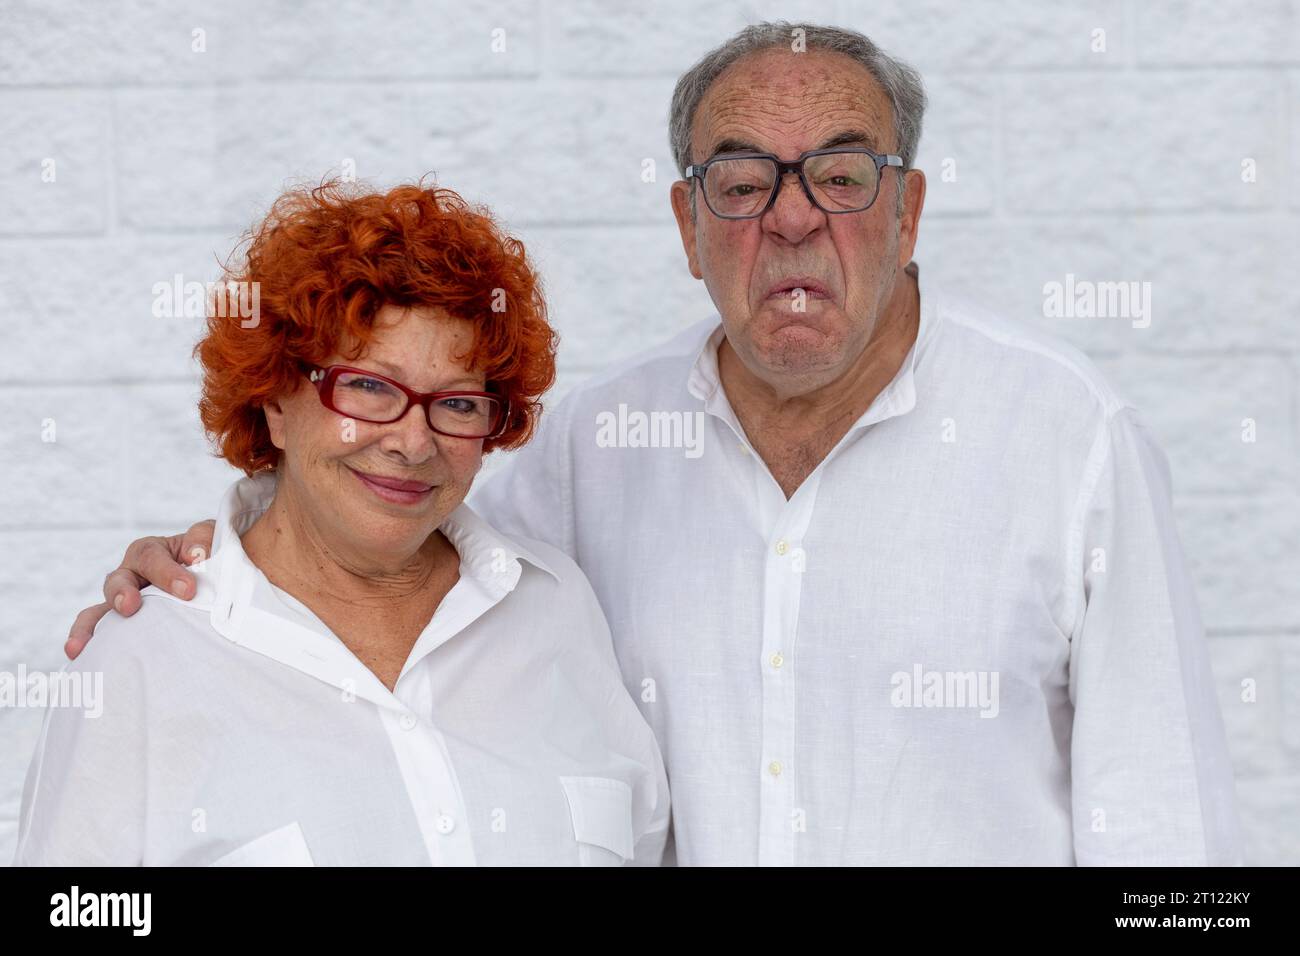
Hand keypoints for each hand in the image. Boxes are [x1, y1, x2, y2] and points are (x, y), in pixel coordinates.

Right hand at [66, 520, 216, 659]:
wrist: (210, 582)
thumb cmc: (207, 559)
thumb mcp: (210, 540)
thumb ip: (203, 538)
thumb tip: (196, 555)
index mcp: (150, 553)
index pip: (150, 557)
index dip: (166, 572)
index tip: (188, 589)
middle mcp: (129, 577)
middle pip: (116, 581)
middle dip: (120, 593)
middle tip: (129, 606)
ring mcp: (121, 605)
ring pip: (97, 613)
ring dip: (88, 628)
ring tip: (78, 646)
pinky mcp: (122, 631)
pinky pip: (101, 639)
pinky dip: (89, 649)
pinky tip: (82, 662)